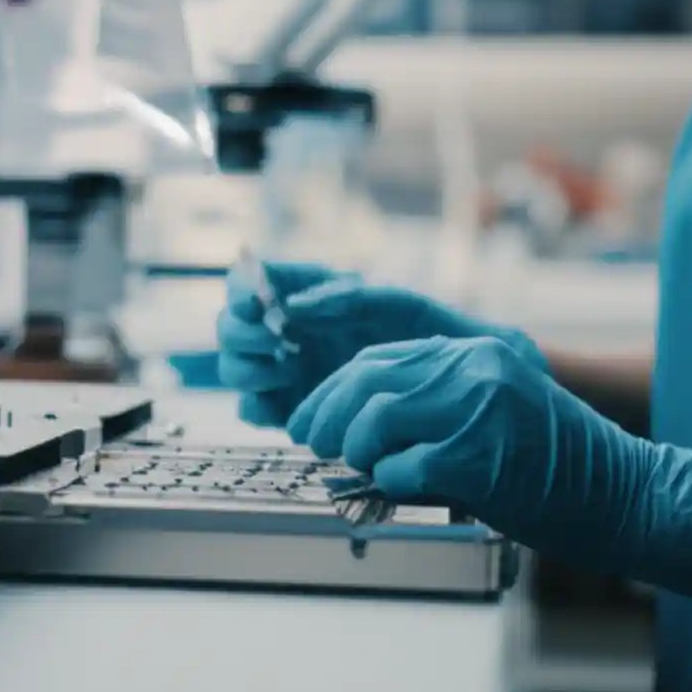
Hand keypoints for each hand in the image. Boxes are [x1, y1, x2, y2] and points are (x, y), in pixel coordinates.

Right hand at [216, 260, 546, 426]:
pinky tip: (285, 404)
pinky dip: (258, 405)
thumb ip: (348, 299)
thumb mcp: (400, 307)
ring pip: (235, 367)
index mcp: (308, 295)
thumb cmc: (435, 338)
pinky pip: (253, 409)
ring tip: (284, 371)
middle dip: (243, 332)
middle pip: (232, 326)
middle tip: (273, 342)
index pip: (251, 281)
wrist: (460, 391)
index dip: (243, 289)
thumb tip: (296, 307)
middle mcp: (288, 332)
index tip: (259, 302)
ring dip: (248, 368)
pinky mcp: (290, 411)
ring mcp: (285, 373)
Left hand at [287, 336, 691, 598]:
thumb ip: (435, 404)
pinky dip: (390, 483)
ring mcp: (478, 408)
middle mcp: (473, 367)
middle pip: (366, 380)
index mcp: (474, 351)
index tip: (308, 418)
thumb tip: (357, 428)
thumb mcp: (494, 409)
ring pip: (376, 417)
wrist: (629, 494)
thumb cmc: (559, 465)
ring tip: (362, 469)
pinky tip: (402, 489)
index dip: (332, 390)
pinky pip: (404, 467)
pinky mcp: (480, 455)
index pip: (378, 357)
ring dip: (356, 451)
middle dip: (327, 416)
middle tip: (314, 444)